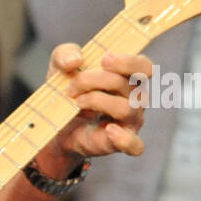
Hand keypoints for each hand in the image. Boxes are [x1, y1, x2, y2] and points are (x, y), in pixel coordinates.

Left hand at [45, 44, 150, 164]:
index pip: (144, 67)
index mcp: (128, 77)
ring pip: (126, 108)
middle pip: (128, 84)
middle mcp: (135, 98)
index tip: (104, 59)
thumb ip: (64, 55)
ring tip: (77, 102)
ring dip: (96, 101)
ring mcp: (131, 121)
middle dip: (95, 80)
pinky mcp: (121, 143)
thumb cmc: (68, 93)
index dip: (128, 62)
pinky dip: (124, 138)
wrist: (56, 126)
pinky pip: (135, 145)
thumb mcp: (58, 69)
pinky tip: (108, 130)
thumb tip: (74, 60)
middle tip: (72, 86)